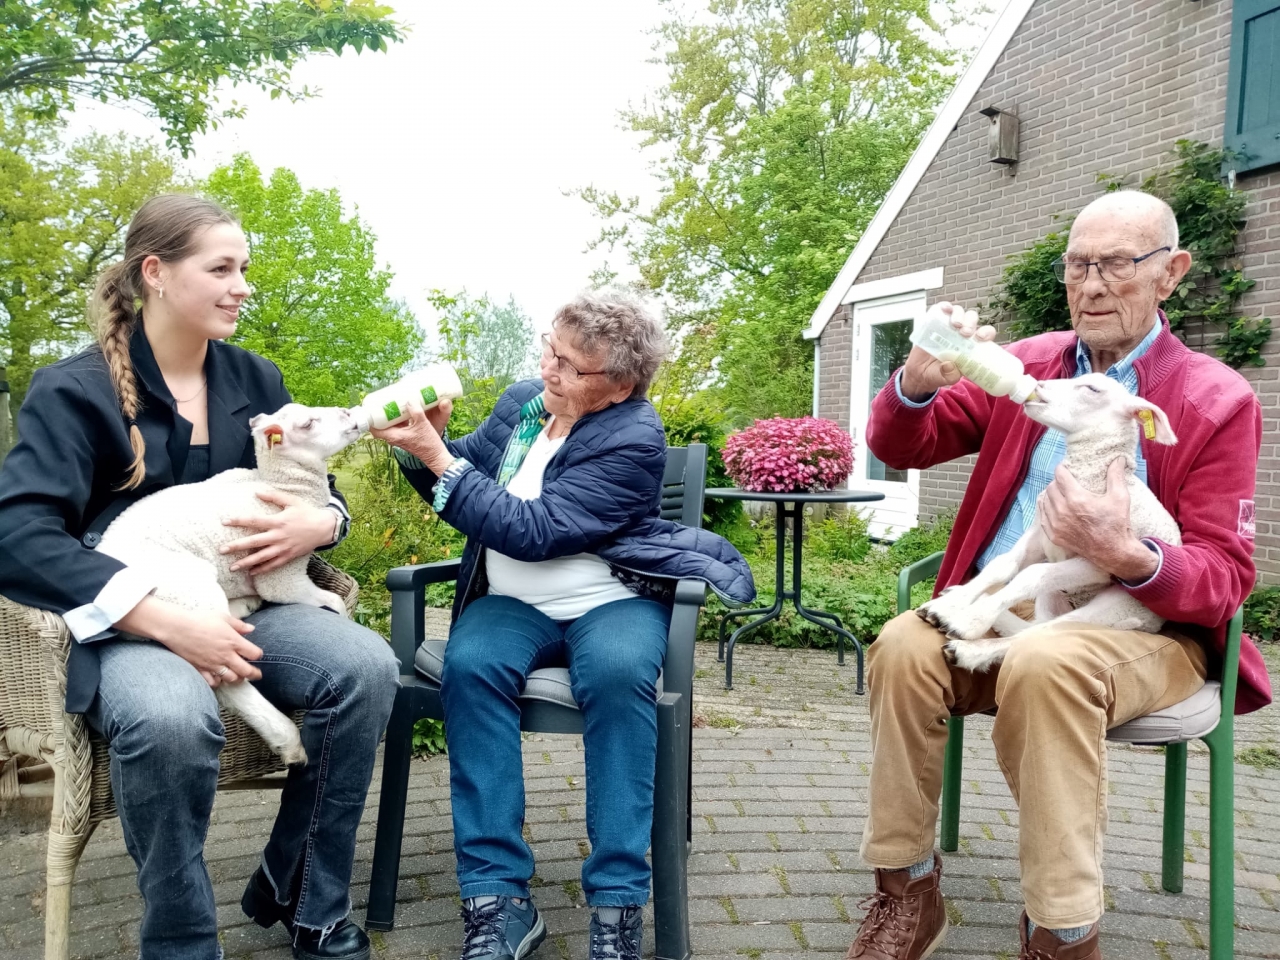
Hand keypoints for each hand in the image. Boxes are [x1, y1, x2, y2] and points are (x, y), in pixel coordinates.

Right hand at [116, 597, 262, 687]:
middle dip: (254, 674)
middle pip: (246, 671)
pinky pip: (213, 682)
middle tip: (256, 675)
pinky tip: (219, 678)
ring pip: (231, 678)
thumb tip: (251, 629)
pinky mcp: (200, 669)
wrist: (176, 628)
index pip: (255, 654)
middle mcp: (226, 656)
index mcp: (234, 642)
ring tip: (238, 676)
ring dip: (236, 678)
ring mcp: (213, 664)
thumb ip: (239, 625)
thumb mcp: (223, 617)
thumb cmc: (200, 619)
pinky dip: (218, 682)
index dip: (258, 655)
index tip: (256, 654)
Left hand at [221, 490, 334, 573]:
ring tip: (232, 567)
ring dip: (246, 562)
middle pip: (254, 542)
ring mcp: (284, 548)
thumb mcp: (292, 501)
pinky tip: (252, 573)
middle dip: (237, 546)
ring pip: (262, 557)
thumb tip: (257, 492)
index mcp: (278, 521)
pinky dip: (263, 569)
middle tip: (221, 550)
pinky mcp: (289, 556)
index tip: (224, 521)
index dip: (238, 521)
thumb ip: (274, 496)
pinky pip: (274, 564)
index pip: (254, 521)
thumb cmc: (307, 512)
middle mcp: (279, 536)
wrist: (325, 528)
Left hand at [370, 401, 454, 473]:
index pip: (374, 430)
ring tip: (392, 405)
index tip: (372, 409)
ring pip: (388, 426)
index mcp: (394, 436)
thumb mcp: (423, 423)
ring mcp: (399, 438)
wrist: (435, 455)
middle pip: (380, 426)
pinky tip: (403, 411)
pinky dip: (397, 419)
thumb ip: (415, 410)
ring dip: (389, 416)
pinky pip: (396, 426)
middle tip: (383, 403)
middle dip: (380, 415)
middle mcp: (394, 438)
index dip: (371, 420)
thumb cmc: (428, 443)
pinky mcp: (404, 437)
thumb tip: (409, 400)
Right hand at [900, 301, 997, 400]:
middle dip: (971, 323)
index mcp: (971, 345)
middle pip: (972, 319)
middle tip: (965, 333)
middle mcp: (961, 332)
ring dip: (959, 315)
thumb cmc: (938, 374)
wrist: (919, 373)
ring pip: (959, 312)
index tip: (981, 337)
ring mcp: (948, 326)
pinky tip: (945, 309)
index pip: (985, 333)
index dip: (986, 332)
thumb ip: (950, 375)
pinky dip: (944, 306)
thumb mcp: (945, 378)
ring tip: (955, 324)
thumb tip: (950, 366)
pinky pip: (942, 309)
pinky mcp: (934, 322)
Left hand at [1040, 458, 1156, 579]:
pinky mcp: (1053, 535)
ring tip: (1060, 492)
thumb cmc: (1117, 524)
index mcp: (1077, 499)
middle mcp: (1062, 511)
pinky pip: (1042, 516)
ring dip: (1051, 494)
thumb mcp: (1120, 497)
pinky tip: (1052, 506)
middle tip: (1066, 481)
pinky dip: (1045, 508)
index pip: (1060, 475)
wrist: (1113, 551)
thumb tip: (1118, 458)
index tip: (1066, 467)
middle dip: (1058, 481)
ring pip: (1044, 500)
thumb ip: (1116, 476)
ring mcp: (1056, 524)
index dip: (1062, 468)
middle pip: (1051, 487)